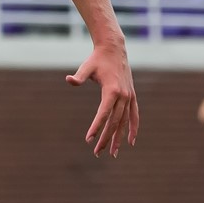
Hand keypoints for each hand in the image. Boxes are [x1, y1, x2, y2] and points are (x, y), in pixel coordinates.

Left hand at [66, 40, 139, 157]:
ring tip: (112, 153)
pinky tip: (130, 142)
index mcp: (112, 90)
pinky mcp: (132, 96)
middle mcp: (123, 96)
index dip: (96, 127)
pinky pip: (134, 116)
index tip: (89, 139)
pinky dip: (133, 128)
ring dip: (118, 138)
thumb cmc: (97, 59)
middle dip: (106, 138)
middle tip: (97, 152)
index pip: (103, 114)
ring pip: (124, 122)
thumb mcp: (86, 67)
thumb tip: (69, 80)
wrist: (114, 49)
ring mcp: (129, 97)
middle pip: (114, 122)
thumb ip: (79, 76)